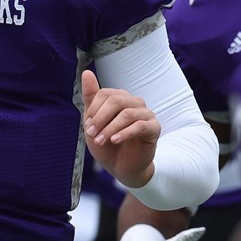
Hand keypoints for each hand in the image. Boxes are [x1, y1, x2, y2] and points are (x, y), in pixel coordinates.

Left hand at [82, 70, 158, 187]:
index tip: (87, 126)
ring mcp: (147, 114)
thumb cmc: (107, 144)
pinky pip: (140, 126)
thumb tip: (86, 72)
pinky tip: (115, 141)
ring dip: (109, 128)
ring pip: (127, 114)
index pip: (106, 93)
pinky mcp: (154, 128)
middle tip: (91, 134)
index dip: (94, 109)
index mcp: (121, 99)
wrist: (121, 167)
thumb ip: (91, 98)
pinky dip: (124, 133)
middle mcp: (135, 103)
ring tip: (100, 141)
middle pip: (116, 100)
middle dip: (100, 118)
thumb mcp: (93, 122)